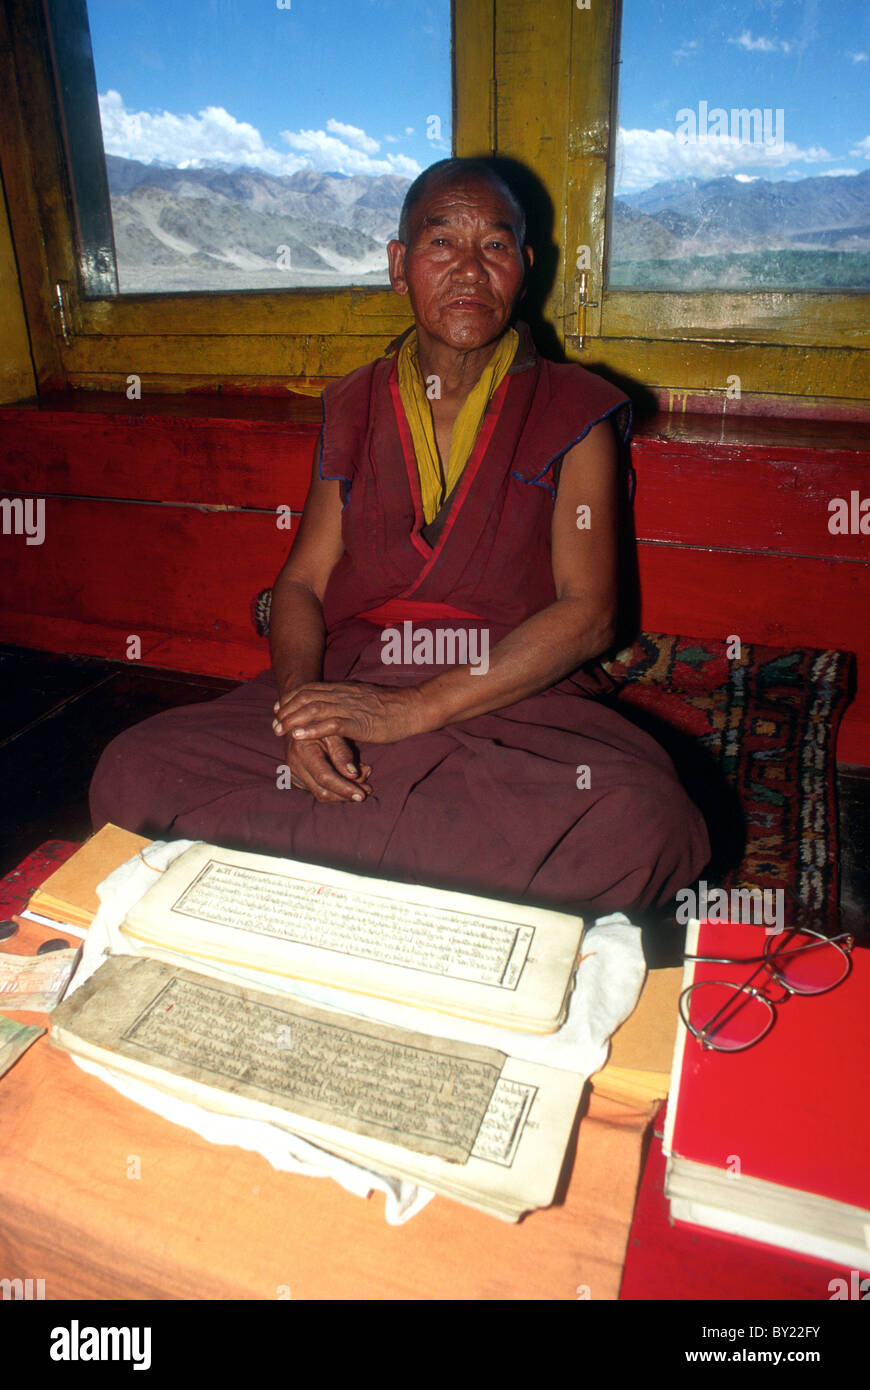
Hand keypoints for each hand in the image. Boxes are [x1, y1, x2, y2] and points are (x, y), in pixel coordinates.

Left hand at [273, 680, 427, 746]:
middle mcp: (342, 695)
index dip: (290, 698)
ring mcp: (350, 708)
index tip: (277, 708)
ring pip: (313, 709)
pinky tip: (299, 737)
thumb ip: (347, 699)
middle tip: (274, 724)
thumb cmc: (392, 706)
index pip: (309, 689)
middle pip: (306, 698)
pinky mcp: (358, 723)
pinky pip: (331, 725)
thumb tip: (334, 703)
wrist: (413, 708)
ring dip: (293, 720)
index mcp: (343, 688)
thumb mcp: (363, 697)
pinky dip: (311, 730)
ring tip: (280, 731)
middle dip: (286, 711)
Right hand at [281, 731, 373, 804]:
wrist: (301, 723)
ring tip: (362, 778)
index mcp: (302, 751)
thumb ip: (342, 753)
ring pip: (322, 794)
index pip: (325, 778)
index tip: (362, 796)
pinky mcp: (297, 780)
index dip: (344, 789)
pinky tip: (349, 777)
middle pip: (323, 792)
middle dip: (347, 793)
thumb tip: (353, 774)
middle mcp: (294, 766)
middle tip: (368, 788)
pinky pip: (319, 791)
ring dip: (344, 792)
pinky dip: (336, 788)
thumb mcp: (334, 732)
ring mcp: (293, 775)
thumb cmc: (321, 723)